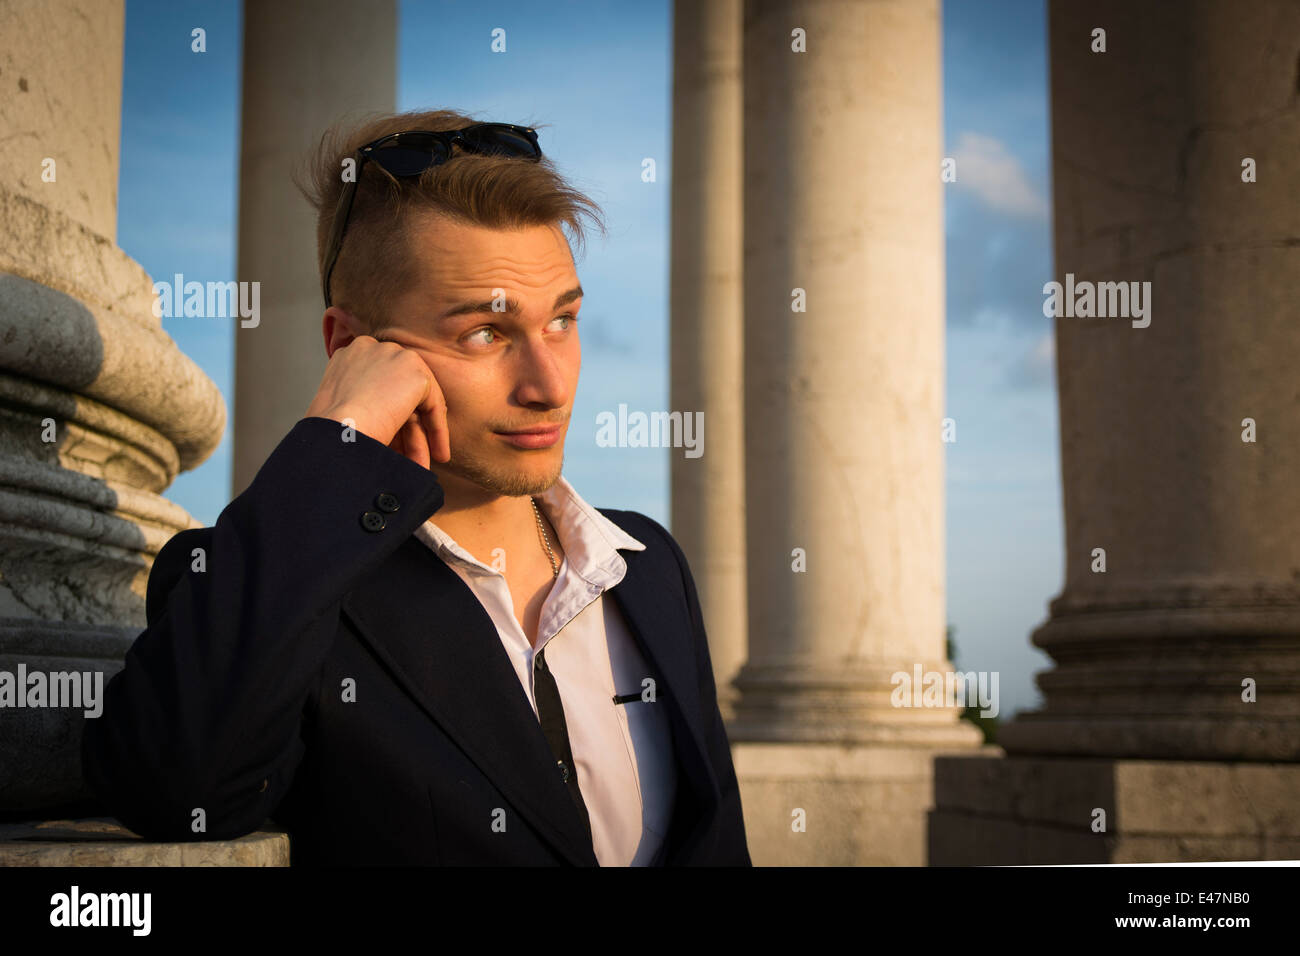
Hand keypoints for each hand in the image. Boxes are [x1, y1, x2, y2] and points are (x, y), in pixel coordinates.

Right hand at [304, 335, 449, 468]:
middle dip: (406, 427)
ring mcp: (394, 357)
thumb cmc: (328, 433)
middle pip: (398, 390)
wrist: (336, 432)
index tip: (392, 440)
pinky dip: (437, 430)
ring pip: (416, 400)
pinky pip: (433, 404)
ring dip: (420, 436)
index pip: (377, 382)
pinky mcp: (415, 372)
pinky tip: (438, 454)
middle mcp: (371, 348)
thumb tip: (382, 419)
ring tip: (422, 465)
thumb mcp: (338, 408)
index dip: (386, 412)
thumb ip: (359, 401)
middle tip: (410, 456)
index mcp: (349, 355)